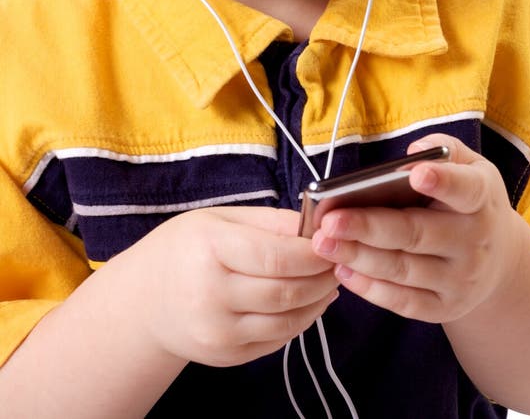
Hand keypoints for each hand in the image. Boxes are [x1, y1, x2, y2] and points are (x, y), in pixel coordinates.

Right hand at [114, 206, 337, 366]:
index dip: (312, 253)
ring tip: (329, 281)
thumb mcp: (220, 219)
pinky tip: (309, 301)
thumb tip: (316, 225)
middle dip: (322, 276)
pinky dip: (300, 320)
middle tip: (339, 260)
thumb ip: (270, 221)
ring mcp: (217, 332)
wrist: (144, 301)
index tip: (333, 242)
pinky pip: (276, 340)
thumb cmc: (185, 249)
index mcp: (209, 249)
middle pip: (286, 291)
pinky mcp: (225, 357)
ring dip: (318, 300)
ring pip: (287, 320)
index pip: (275, 257)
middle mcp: (210, 295)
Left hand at [311, 134, 524, 323]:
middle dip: (369, 227)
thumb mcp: (472, 168)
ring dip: (359, 258)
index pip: (464, 189)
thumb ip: (444, 150)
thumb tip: (413, 153)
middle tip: (330, 220)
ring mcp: (460, 279)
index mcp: (481, 199)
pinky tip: (341, 271)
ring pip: (402, 270)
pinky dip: (370, 289)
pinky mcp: (445, 307)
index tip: (415, 174)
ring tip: (323, 243)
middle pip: (416, 234)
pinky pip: (403, 302)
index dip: (442, 182)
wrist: (502, 261)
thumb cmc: (471, 203)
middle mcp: (474, 242)